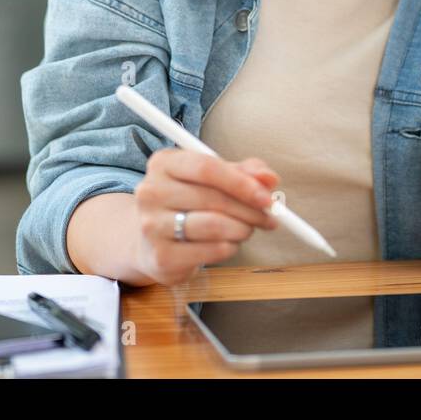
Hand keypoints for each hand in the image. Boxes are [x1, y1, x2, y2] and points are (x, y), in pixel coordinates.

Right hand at [132, 151, 280, 286]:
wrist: (150, 243)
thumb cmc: (187, 204)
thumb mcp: (212, 179)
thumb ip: (243, 172)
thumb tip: (270, 178)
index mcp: (163, 163)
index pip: (207, 168)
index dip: (242, 183)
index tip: (266, 197)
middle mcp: (151, 191)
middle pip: (213, 198)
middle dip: (250, 210)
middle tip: (269, 217)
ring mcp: (152, 225)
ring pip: (214, 226)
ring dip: (242, 229)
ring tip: (247, 229)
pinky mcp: (161, 256)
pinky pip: (211, 250)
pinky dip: (230, 248)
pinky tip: (229, 244)